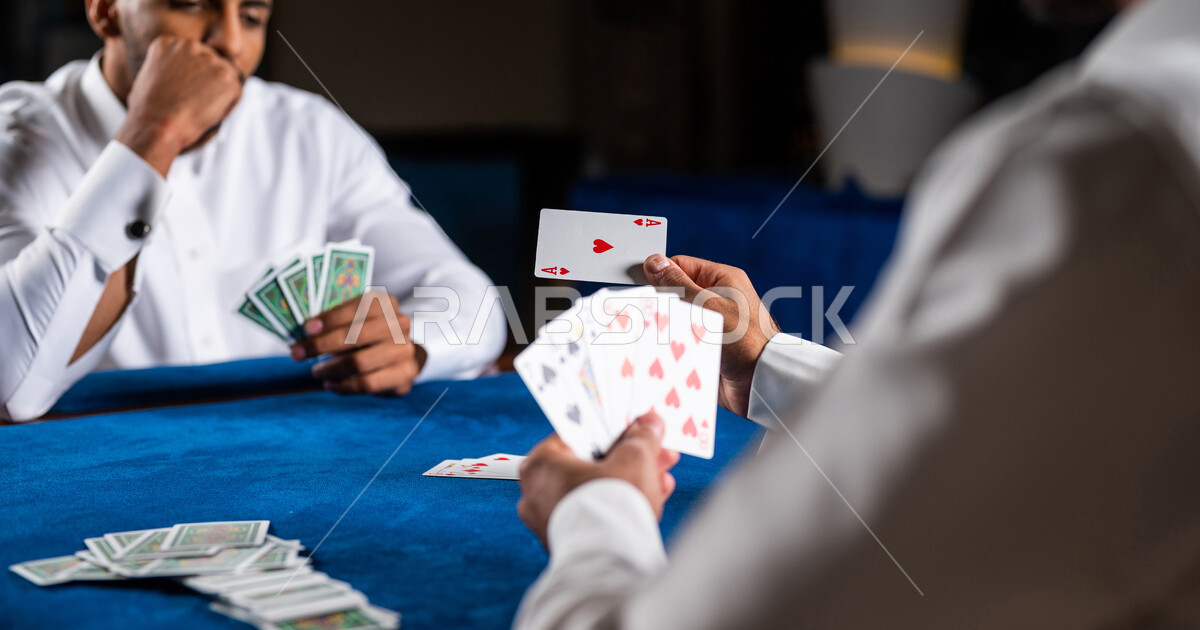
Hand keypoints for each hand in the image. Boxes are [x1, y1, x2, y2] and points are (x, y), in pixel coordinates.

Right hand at [115, 36, 243, 175]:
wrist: (157, 125)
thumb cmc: (148, 111)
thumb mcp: (149, 77)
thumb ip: (168, 68)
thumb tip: (182, 76)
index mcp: (167, 43)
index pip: (190, 56)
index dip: (189, 79)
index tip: (181, 94)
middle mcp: (190, 45)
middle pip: (209, 63)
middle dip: (206, 84)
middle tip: (193, 104)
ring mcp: (210, 59)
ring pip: (224, 77)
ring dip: (218, 95)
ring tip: (198, 109)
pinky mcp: (227, 75)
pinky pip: (236, 91)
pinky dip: (228, 106)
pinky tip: (209, 113)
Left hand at [290, 291, 427, 395]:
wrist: (402, 356)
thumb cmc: (368, 335)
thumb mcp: (355, 321)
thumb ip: (335, 323)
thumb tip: (305, 333)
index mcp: (385, 303)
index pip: (357, 307)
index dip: (330, 318)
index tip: (305, 329)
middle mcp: (399, 323)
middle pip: (356, 335)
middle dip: (322, 345)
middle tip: (296, 354)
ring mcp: (405, 349)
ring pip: (359, 362)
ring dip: (330, 369)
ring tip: (316, 371)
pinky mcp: (405, 373)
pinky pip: (367, 383)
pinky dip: (344, 386)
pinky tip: (331, 384)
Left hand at [518, 413, 679, 547]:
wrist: (608, 562)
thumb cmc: (611, 505)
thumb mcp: (635, 458)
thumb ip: (642, 438)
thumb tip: (649, 425)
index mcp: (540, 463)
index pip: (578, 435)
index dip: (614, 430)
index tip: (634, 430)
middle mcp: (535, 493)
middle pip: (590, 465)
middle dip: (628, 460)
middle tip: (654, 454)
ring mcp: (547, 522)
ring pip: (594, 492)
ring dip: (628, 483)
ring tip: (659, 481)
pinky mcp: (564, 544)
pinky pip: (593, 516)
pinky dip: (617, 508)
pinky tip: (647, 504)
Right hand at [644, 254, 779, 416]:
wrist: (763, 383)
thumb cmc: (746, 340)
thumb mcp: (707, 306)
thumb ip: (679, 284)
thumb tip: (655, 263)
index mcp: (722, 280)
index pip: (681, 266)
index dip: (660, 275)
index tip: (642, 287)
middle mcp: (717, 301)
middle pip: (676, 294)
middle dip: (662, 307)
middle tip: (651, 316)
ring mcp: (712, 326)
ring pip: (676, 321)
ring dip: (667, 330)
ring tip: (660, 338)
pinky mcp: (707, 348)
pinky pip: (681, 343)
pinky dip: (673, 348)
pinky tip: (666, 354)